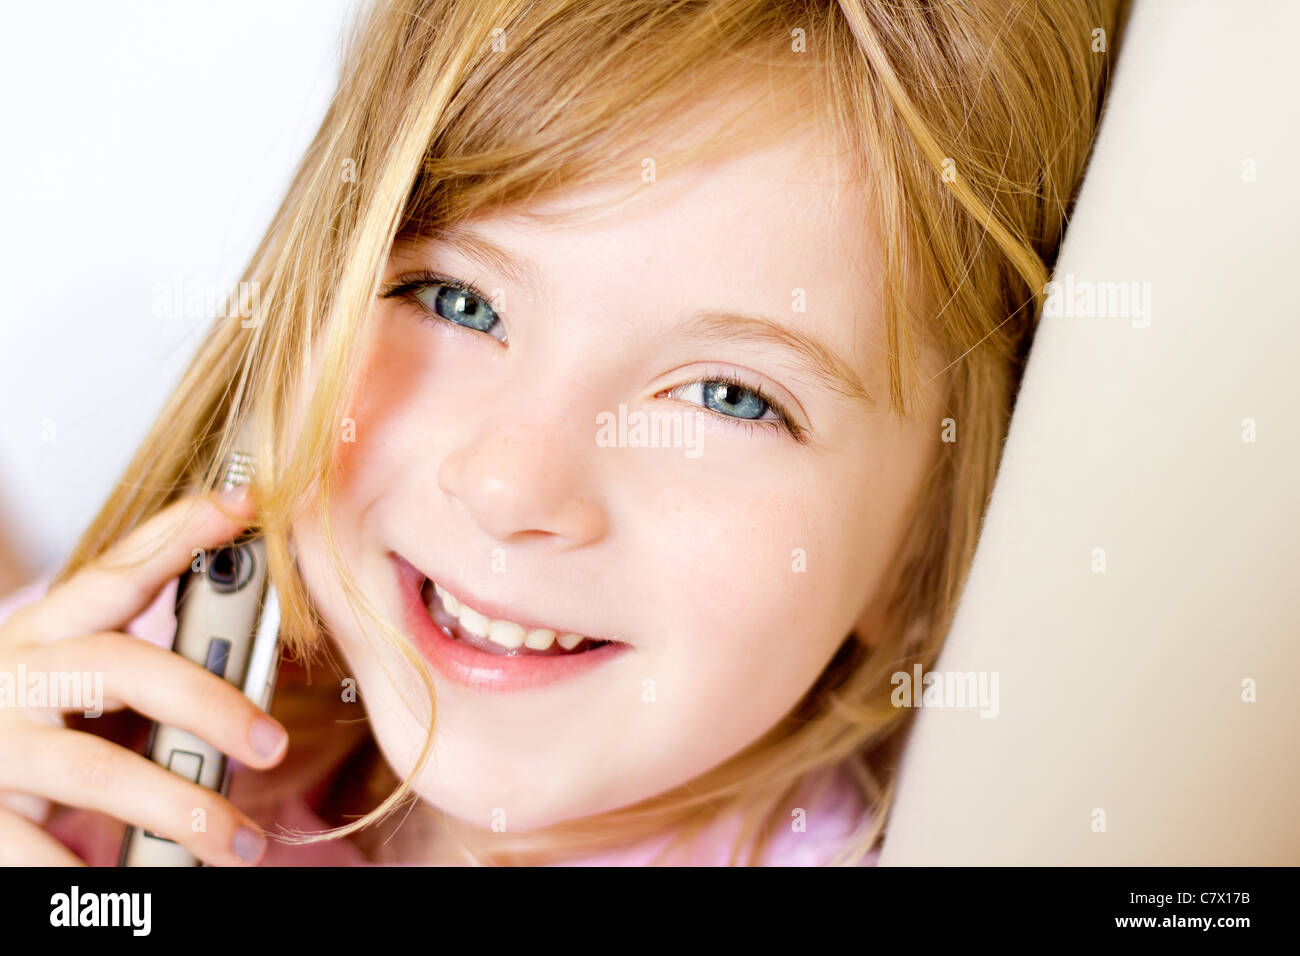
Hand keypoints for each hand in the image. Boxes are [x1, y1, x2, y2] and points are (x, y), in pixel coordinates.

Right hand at [0, 488, 288, 864]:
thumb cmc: (32, 722)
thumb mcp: (79, 681)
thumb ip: (148, 667)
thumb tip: (252, 665)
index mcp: (50, 631)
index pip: (120, 572)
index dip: (182, 534)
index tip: (243, 502)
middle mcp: (17, 674)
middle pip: (123, 668)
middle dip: (208, 702)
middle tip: (271, 745)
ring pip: (96, 770)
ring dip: (180, 810)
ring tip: (239, 844)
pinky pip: (33, 850)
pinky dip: (90, 877)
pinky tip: (137, 892)